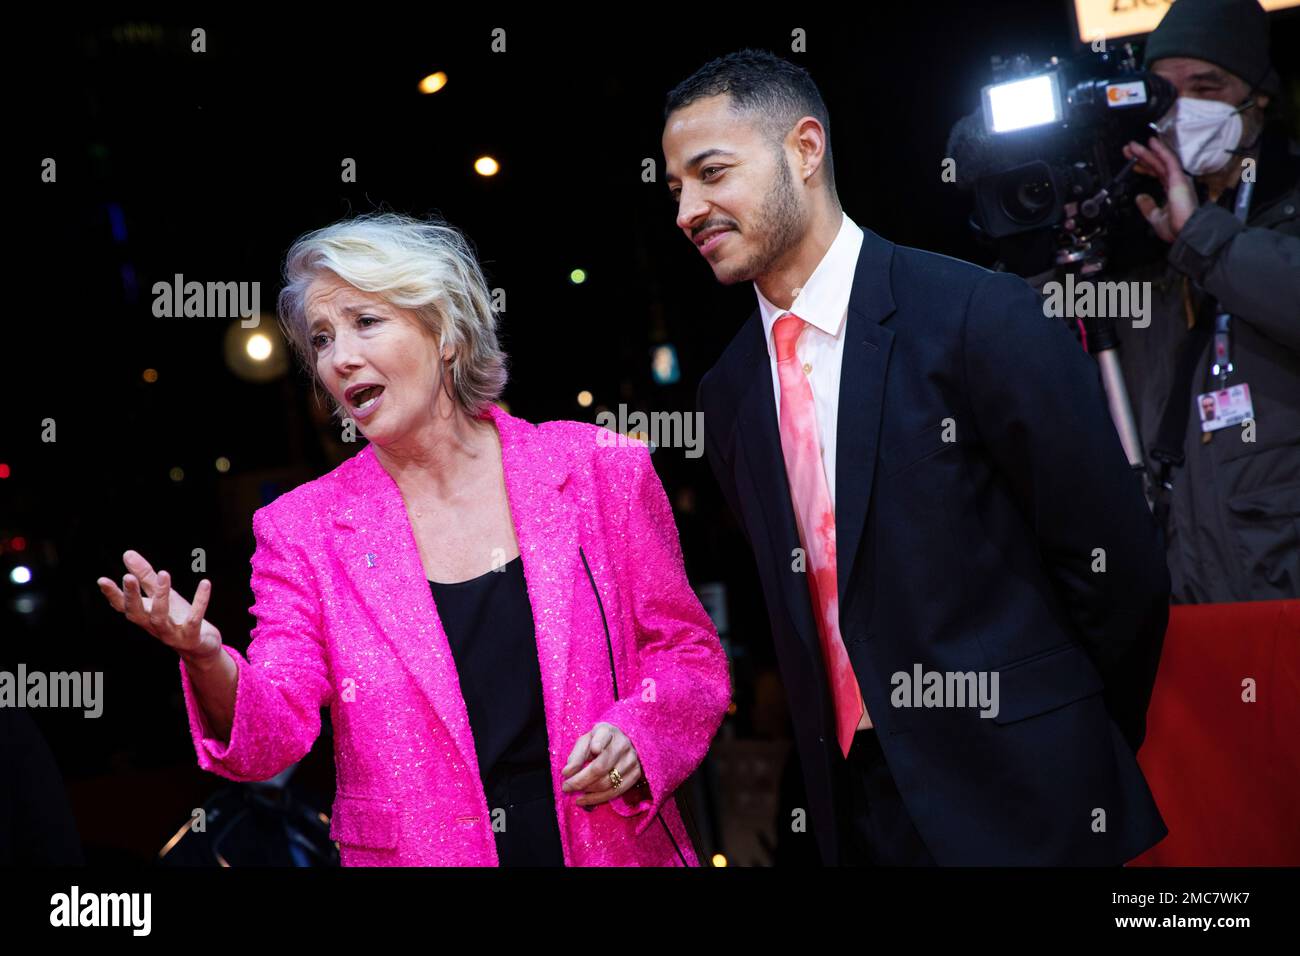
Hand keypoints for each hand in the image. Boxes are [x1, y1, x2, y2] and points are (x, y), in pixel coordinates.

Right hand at [97, 550, 222, 661]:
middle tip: (128, 577)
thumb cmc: (176, 617)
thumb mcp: (160, 595)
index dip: (112, 595)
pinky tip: (205, 583)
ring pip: (160, 617)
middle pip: (137, 613)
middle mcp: (153, 626)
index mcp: (144, 615)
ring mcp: (171, 634)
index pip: (122, 606)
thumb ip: (145, 576)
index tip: (102, 580)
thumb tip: (127, 553)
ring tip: (163, 573)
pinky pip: (194, 619)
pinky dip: (200, 602)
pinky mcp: (191, 637)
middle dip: (131, 596)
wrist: (201, 646)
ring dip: (161, 595)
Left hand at [561, 722, 645, 806]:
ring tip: (574, 792)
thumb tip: (567, 773)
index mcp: (607, 731)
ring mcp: (631, 760)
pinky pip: (615, 792)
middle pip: (600, 767)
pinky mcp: (635, 774)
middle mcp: (623, 744)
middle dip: (580, 780)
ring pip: (607, 782)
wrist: (620, 745)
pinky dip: (597, 799)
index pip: (603, 737)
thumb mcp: (584, 742)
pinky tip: (584, 800)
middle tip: (565, 787)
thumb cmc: (597, 743)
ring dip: (587, 790)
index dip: (598, 744)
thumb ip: (575, 756)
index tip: (592, 750)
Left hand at [1124, 136, 1198, 242]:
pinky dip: (1160, 151)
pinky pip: (1169, 161)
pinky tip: (1152, 143)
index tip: (1132, 164)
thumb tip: (1140, 198)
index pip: (1155, 174)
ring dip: (1146, 152)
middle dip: (1141, 157)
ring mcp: (1178, 179)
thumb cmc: (1177, 228)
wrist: (1187, 231)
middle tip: (1128, 150)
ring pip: (1160, 161)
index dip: (1143, 167)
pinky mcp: (1178, 178)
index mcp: (1171, 192)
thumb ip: (1148, 206)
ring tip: (1133, 145)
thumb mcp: (1156, 217)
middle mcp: (1175, 183)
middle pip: (1156, 165)